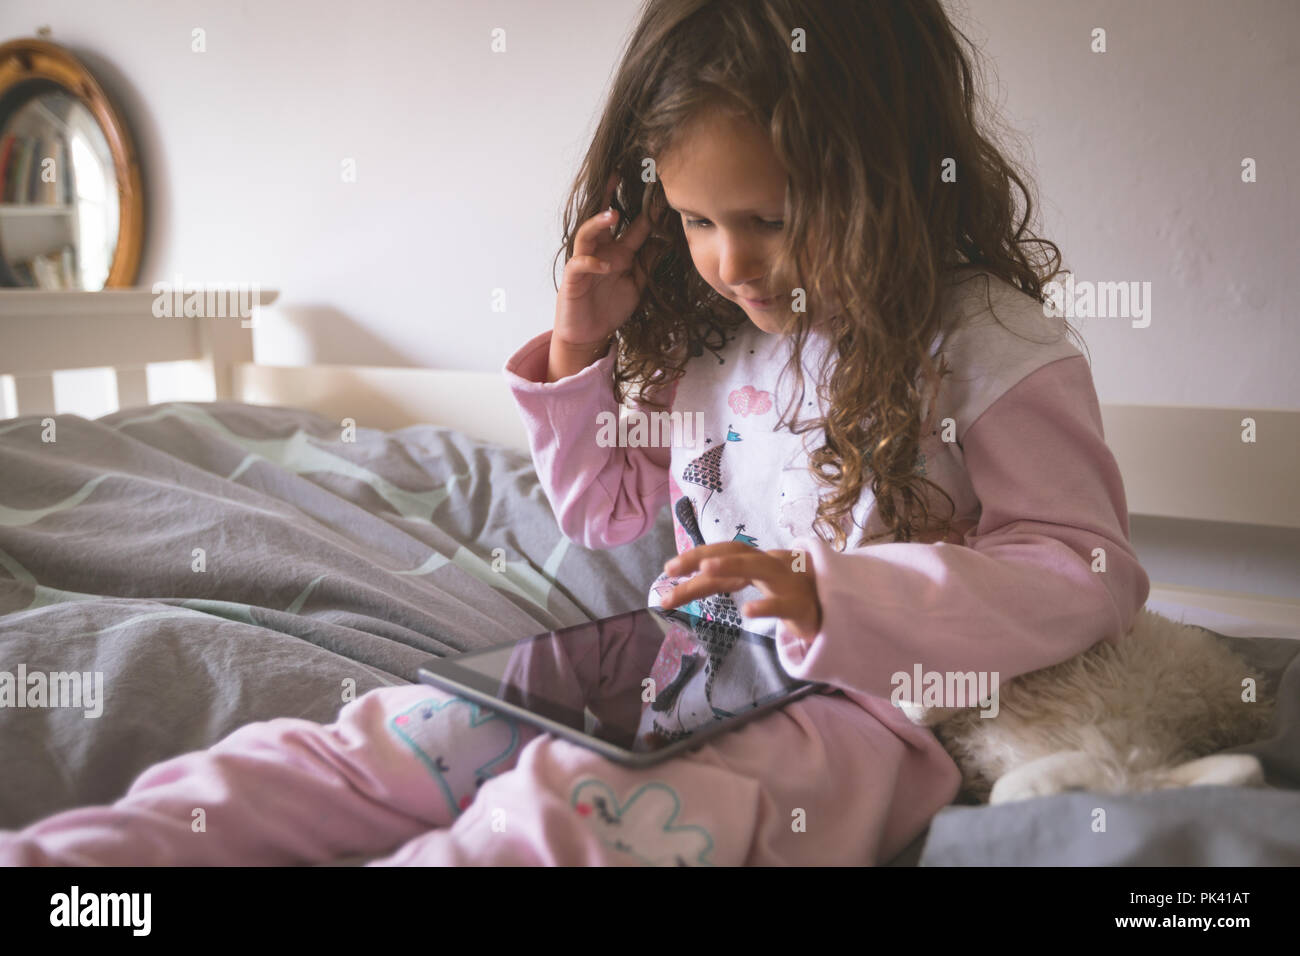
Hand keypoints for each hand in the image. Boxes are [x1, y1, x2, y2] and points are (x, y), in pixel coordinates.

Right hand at [553, 173, 654, 350]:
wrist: (589, 335)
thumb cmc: (610, 308)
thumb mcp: (637, 284)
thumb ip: (648, 262)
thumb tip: (667, 240)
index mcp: (620, 251)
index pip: (636, 224)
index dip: (650, 208)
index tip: (663, 189)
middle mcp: (602, 251)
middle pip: (604, 217)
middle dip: (610, 194)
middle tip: (619, 173)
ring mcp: (586, 262)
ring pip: (587, 234)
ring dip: (597, 223)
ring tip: (610, 214)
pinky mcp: (573, 279)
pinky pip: (579, 265)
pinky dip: (591, 263)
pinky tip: (604, 265)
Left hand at [660, 542, 822, 641]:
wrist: (836, 607)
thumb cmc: (789, 594)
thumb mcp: (753, 584)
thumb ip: (722, 582)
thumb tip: (679, 584)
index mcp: (756, 560)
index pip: (722, 553)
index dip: (695, 558)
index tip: (667, 570)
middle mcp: (771, 564)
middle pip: (736, 551)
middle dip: (703, 556)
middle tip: (672, 568)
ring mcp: (788, 582)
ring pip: (759, 568)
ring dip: (732, 565)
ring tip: (706, 570)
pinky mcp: (802, 606)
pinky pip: (783, 605)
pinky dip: (766, 606)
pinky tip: (747, 612)